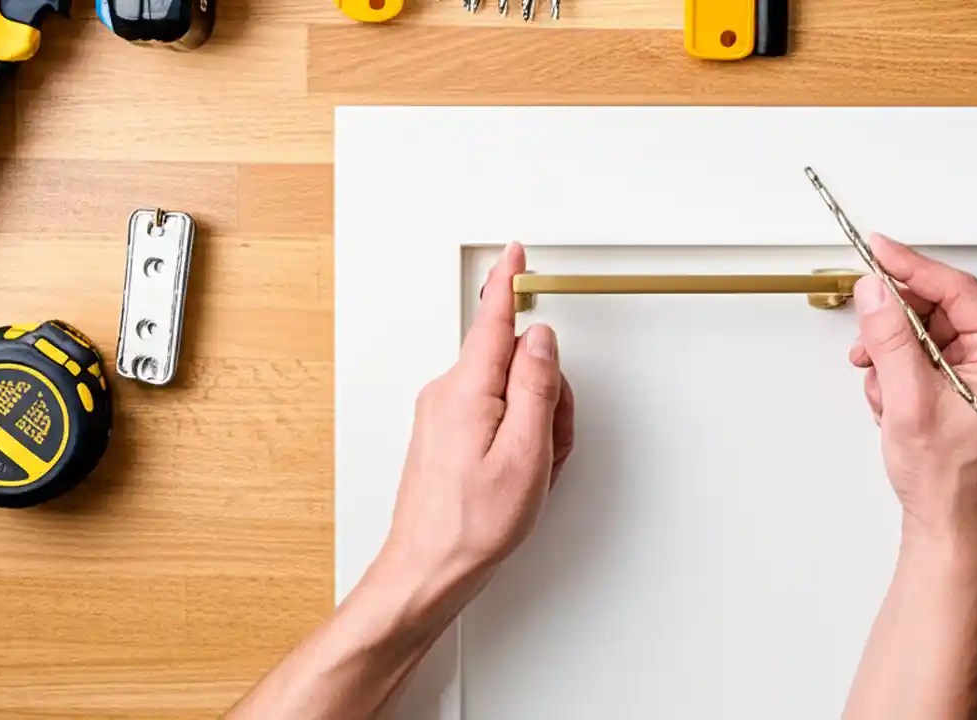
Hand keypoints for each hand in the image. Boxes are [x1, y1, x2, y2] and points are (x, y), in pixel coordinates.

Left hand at [376, 242, 574, 608]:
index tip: (515, 253)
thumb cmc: (471, 524)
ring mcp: (442, 415)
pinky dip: (516, 438)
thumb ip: (536, 387)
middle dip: (546, 396)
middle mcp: (447, 393)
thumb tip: (540, 340)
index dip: (508, 282)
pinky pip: (493, 415)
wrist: (427, 570)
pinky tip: (517, 472)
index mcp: (467, 390)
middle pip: (513, 362)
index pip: (493, 319)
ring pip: (507, 392)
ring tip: (532, 469)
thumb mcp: (525, 453)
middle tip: (549, 443)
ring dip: (534, 424)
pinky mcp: (444, 434)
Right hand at [849, 235, 976, 545]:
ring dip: (892, 356)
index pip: (958, 289)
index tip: (877, 249)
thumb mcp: (910, 399)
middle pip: (940, 309)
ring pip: (925, 334)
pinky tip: (891, 402)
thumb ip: (891, 337)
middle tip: (867, 336)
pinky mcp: (965, 389)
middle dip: (896, 326)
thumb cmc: (951, 480)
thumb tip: (875, 291)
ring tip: (883, 390)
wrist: (950, 528)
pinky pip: (923, 359)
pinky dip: (897, 375)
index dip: (911, 267)